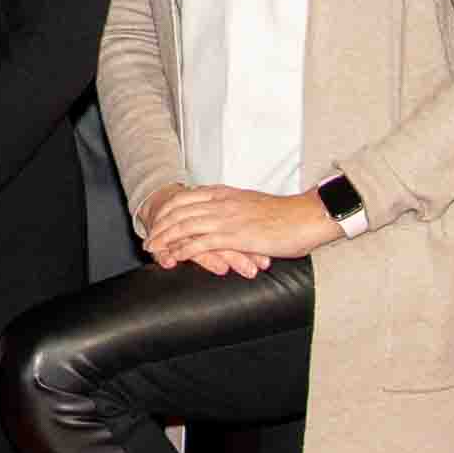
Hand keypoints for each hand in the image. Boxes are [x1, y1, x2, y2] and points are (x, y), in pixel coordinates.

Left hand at [142, 182, 336, 274]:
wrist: (305, 216)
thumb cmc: (285, 215)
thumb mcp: (251, 204)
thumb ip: (233, 208)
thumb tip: (223, 216)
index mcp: (224, 194)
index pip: (184, 198)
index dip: (166, 211)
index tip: (155, 223)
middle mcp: (221, 203)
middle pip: (178, 212)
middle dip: (159, 227)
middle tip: (148, 242)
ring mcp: (226, 219)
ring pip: (184, 226)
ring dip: (165, 240)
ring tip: (153, 251)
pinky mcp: (234, 236)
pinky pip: (201, 243)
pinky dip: (183, 251)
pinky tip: (173, 258)